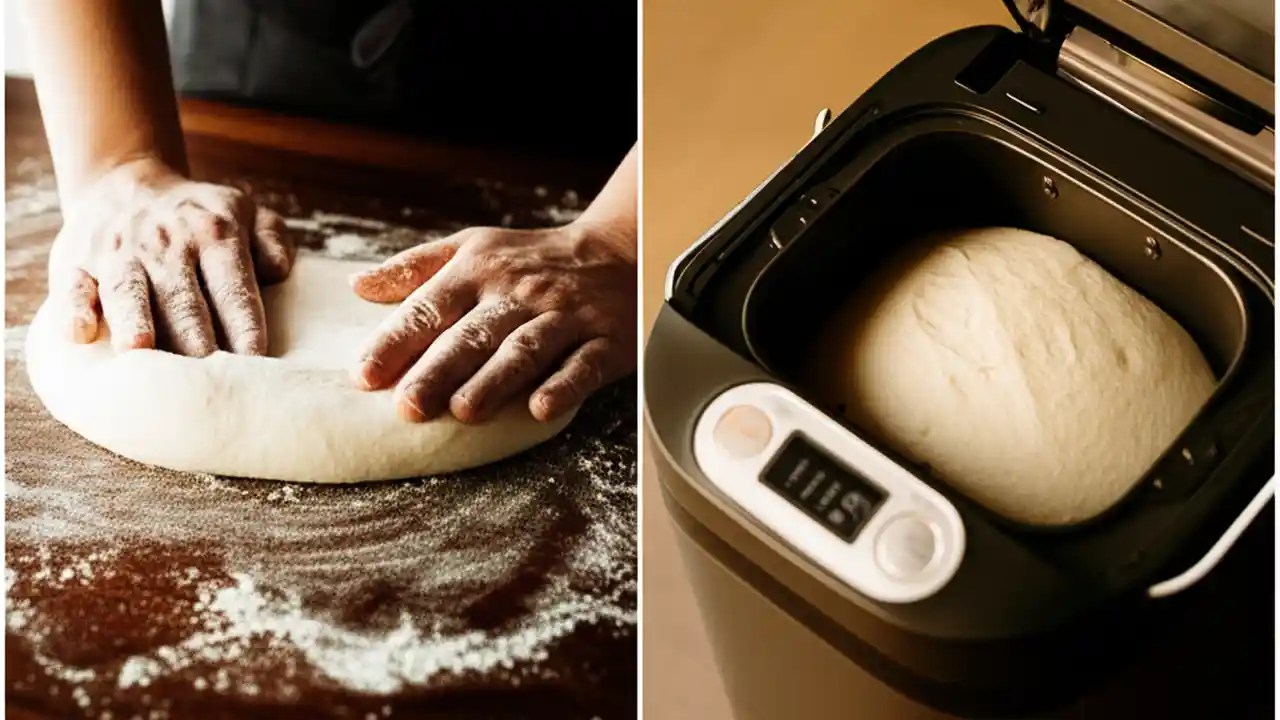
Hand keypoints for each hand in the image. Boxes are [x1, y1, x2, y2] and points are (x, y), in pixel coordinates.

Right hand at [48, 157, 294, 355]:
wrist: (125, 181)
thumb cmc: (199, 215)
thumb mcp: (245, 211)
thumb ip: (272, 239)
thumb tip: (277, 270)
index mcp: (214, 234)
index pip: (233, 286)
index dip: (244, 324)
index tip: (255, 361)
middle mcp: (166, 243)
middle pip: (182, 298)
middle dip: (194, 337)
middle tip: (204, 376)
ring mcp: (118, 252)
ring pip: (127, 290)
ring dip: (133, 321)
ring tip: (140, 352)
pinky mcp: (76, 260)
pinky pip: (73, 285)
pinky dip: (75, 308)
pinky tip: (79, 334)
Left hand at [350, 222, 635, 422]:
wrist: (619, 249)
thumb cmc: (531, 258)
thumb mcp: (472, 248)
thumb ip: (415, 269)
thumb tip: (357, 285)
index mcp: (478, 270)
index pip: (430, 307)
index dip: (396, 341)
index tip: (365, 376)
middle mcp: (518, 292)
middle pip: (474, 334)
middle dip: (439, 370)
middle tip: (408, 406)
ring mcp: (564, 316)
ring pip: (525, 349)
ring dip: (494, 380)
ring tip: (464, 412)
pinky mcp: (604, 339)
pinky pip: (583, 364)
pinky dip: (563, 386)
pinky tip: (541, 408)